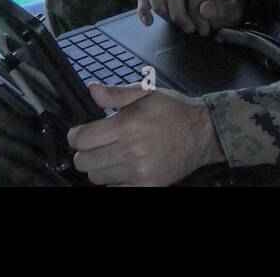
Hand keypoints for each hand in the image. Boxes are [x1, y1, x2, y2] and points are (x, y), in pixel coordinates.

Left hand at [67, 83, 223, 185]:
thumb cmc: (174, 110)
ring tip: (111, 155)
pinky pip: (114, 189)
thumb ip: (117, 93)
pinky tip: (122, 168)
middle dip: (85, 152)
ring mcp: (139, 171)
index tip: (81, 133)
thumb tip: (92, 90)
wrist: (203, 133)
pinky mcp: (146, 185)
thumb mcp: (148, 92)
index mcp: (128, 125)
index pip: (82, 139)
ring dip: (99, 166)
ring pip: (96, 177)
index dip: (76, 135)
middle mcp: (131, 150)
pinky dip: (113, 180)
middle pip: (84, 162)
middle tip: (96, 144)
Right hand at [138, 0, 245, 35]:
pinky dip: (143, 9)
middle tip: (191, 30)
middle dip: (180, 16)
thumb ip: (222, 9)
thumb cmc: (226, 7)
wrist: (223, 4)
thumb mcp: (233, 11)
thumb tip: (204, 10)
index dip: (197, 17)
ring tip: (175, 24)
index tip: (204, 30)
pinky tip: (148, 23)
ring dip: (163, 11)